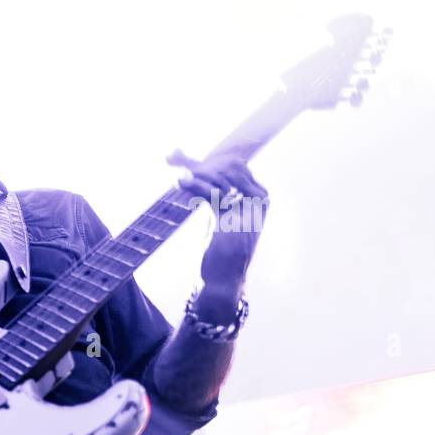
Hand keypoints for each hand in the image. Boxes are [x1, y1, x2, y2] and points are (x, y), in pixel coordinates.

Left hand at [169, 147, 268, 285]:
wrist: (225, 278)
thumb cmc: (223, 246)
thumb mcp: (223, 214)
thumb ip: (216, 193)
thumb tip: (195, 171)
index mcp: (260, 195)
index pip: (236, 166)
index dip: (210, 157)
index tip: (182, 156)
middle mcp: (258, 199)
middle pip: (228, 168)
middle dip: (200, 162)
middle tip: (174, 158)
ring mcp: (247, 209)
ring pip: (219, 179)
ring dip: (195, 172)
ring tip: (176, 170)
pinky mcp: (231, 220)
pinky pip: (211, 195)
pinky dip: (194, 186)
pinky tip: (180, 181)